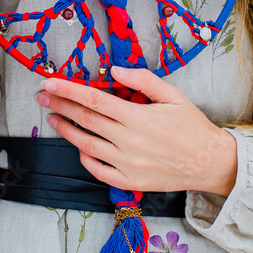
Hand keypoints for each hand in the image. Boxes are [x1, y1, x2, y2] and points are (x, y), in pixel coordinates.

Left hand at [35, 65, 237, 197]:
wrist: (210, 162)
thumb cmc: (191, 125)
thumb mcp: (172, 94)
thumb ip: (142, 80)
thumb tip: (114, 70)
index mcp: (138, 117)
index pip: (94, 99)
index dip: (68, 90)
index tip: (50, 82)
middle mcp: (128, 142)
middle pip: (86, 119)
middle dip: (60, 105)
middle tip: (42, 95)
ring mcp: (127, 164)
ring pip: (87, 145)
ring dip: (66, 130)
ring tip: (53, 118)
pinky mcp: (130, 182)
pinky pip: (99, 170)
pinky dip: (85, 158)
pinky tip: (78, 147)